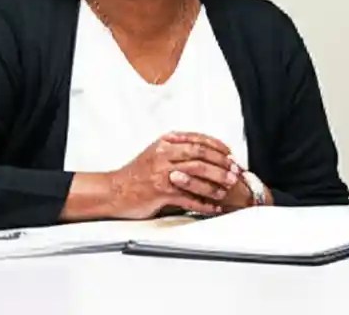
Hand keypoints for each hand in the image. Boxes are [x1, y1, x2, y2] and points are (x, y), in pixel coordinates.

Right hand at [105, 132, 240, 218]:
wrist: (113, 191)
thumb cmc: (135, 174)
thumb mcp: (154, 152)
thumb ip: (175, 148)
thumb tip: (201, 150)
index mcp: (165, 143)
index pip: (198, 140)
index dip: (218, 147)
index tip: (230, 154)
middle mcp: (164, 155)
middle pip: (200, 155)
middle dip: (221, 164)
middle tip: (235, 171)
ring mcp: (162, 174)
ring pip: (197, 175)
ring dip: (215, 183)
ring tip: (227, 189)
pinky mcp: (160, 193)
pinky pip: (188, 198)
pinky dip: (203, 204)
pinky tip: (213, 208)